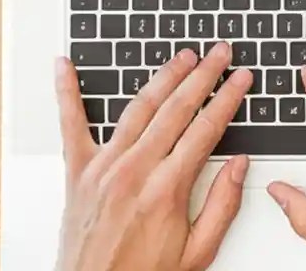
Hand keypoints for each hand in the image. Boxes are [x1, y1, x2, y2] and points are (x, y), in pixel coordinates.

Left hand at [54, 44, 253, 270]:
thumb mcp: (198, 252)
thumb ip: (222, 205)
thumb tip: (238, 165)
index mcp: (167, 189)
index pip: (206, 128)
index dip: (228, 98)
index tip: (241, 79)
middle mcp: (134, 170)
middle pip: (177, 108)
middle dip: (203, 75)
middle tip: (219, 54)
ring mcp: (103, 167)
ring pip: (137, 107)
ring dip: (163, 76)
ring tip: (181, 57)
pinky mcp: (77, 172)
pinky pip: (70, 124)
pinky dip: (66, 92)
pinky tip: (64, 66)